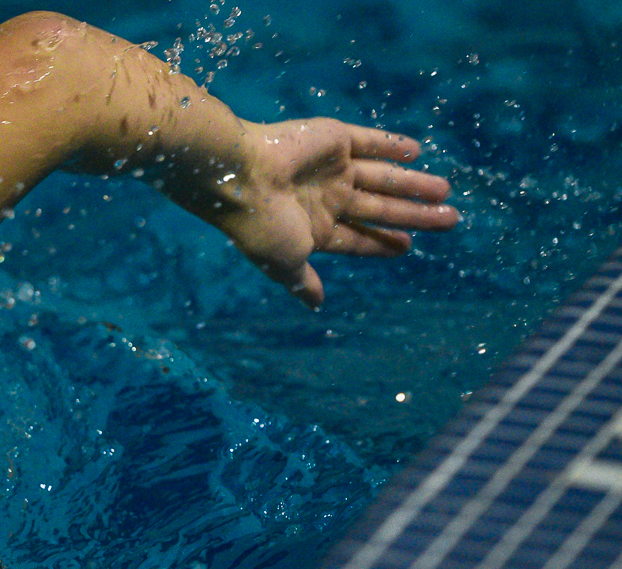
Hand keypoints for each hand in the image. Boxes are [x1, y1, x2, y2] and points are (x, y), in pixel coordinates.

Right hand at [209, 119, 459, 307]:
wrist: (241, 178)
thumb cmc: (261, 225)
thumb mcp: (284, 262)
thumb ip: (303, 280)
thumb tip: (316, 305)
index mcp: (315, 228)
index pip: (358, 237)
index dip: (383, 241)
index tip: (408, 245)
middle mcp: (326, 198)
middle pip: (380, 208)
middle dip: (414, 215)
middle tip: (451, 220)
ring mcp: (332, 168)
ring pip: (382, 177)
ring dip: (413, 184)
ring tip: (446, 192)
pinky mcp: (334, 139)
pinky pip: (370, 142)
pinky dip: (392, 146)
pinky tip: (416, 152)